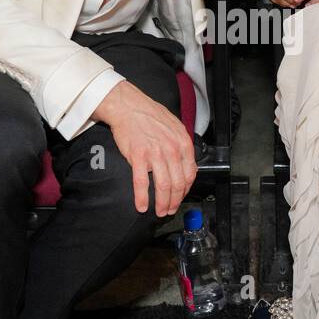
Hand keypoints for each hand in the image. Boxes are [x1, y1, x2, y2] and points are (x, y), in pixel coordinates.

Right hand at [93, 82, 196, 216]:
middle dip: (175, 201)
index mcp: (183, 143)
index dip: (186, 190)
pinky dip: (142, 198)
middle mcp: (172, 149)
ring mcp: (155, 153)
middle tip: (170, 210)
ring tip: (159, 212)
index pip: (190, 173)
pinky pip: (142, 182)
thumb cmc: (150, 115)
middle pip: (178, 183)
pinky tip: (141, 206)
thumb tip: (186, 164)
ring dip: (162, 203)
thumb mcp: (175, 127)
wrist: (129, 106)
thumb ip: (181, 145)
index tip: (180, 197)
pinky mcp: (138, 156)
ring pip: (163, 186)